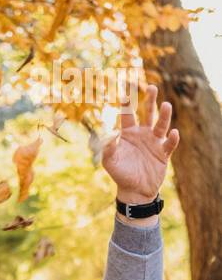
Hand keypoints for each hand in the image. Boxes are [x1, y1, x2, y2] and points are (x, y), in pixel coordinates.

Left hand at [102, 85, 178, 205]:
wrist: (134, 191)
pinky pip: (169, 144)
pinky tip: (172, 133)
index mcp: (129, 133)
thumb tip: (109, 134)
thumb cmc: (120, 175)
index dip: (127, 102)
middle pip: (148, 113)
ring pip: (161, 125)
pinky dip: (172, 138)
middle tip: (152, 87)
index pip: (128, 114)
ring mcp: (154, 142)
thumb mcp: (110, 162)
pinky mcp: (163, 153)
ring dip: (164, 115)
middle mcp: (143, 134)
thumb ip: (108, 148)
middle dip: (150, 100)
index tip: (126, 91)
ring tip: (166, 105)